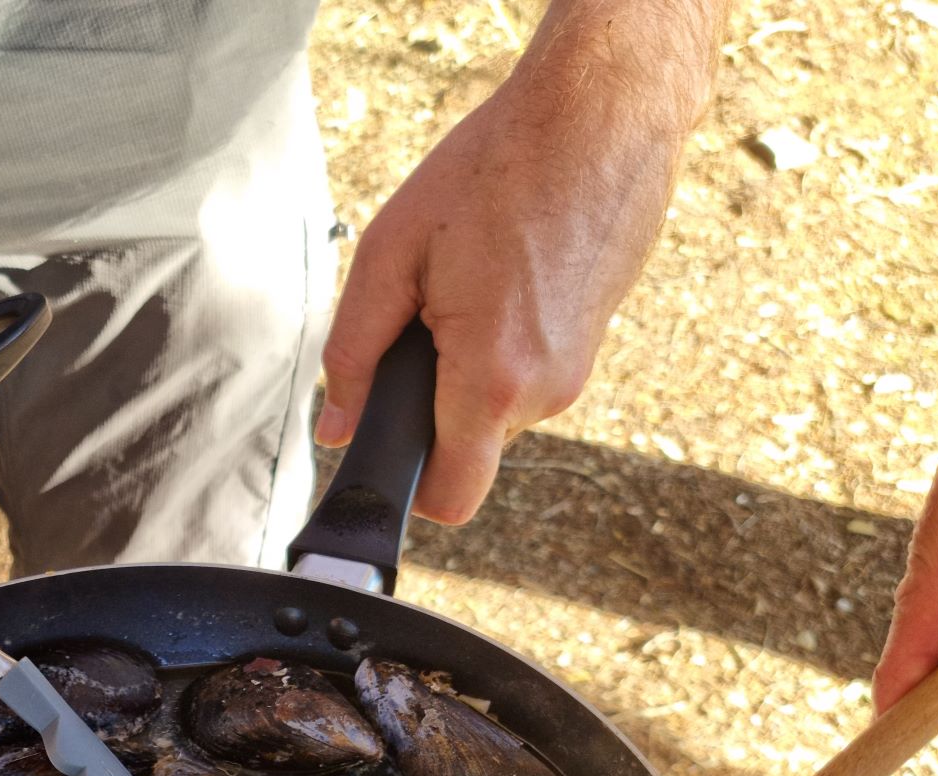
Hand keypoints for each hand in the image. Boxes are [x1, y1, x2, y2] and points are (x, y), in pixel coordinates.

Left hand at [315, 29, 700, 522]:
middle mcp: (544, 391)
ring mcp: (576, 370)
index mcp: (491, 380)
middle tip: (422, 318)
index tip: (382, 448)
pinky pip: (526, 372)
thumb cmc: (493, 172)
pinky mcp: (591, 345)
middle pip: (465, 446)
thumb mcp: (390, 254)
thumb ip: (352, 353)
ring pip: (494, 407)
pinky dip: (501, 343)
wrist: (601, 115)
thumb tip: (336, 424)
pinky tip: (500, 276)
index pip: (448, 498)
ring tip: (466, 283)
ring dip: (465, 367)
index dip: (406, 489)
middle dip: (430, 404)